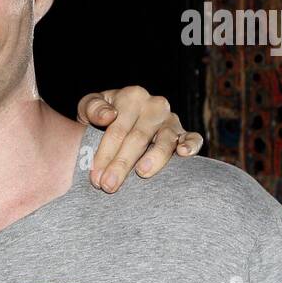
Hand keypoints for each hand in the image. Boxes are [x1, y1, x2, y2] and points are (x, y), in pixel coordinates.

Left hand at [77, 86, 203, 191]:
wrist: (117, 121)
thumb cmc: (100, 117)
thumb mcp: (88, 108)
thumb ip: (92, 108)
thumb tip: (108, 116)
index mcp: (131, 97)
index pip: (117, 129)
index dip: (105, 154)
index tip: (95, 177)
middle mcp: (154, 106)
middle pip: (138, 138)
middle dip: (122, 164)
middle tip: (109, 186)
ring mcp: (171, 120)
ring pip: (166, 140)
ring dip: (154, 159)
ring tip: (142, 173)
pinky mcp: (184, 133)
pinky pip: (193, 138)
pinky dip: (191, 145)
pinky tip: (183, 154)